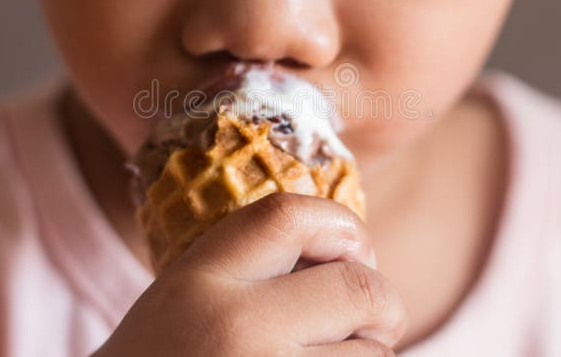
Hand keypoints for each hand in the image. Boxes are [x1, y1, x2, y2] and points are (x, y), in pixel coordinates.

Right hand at [94, 192, 405, 355]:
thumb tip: (355, 254)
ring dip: (369, 356)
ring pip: (372, 355)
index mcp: (199, 279)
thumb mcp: (181, 298)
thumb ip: (248, 269)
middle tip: (370, 320)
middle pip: (358, 286)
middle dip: (379, 303)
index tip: (354, 250)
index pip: (290, 217)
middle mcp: (233, 328)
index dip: (343, 225)